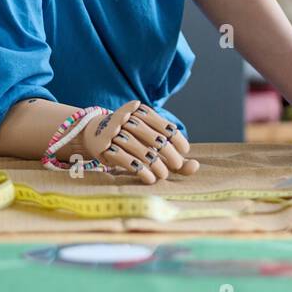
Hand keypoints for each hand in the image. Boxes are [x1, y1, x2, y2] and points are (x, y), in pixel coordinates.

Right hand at [77, 101, 198, 183]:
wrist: (96, 134)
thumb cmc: (132, 140)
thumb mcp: (152, 142)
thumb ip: (174, 153)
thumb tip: (196, 166)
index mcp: (142, 112)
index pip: (165, 126)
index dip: (178, 139)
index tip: (184, 151)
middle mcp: (128, 119)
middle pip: (155, 139)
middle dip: (169, 154)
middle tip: (176, 165)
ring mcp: (115, 133)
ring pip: (141, 150)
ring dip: (156, 165)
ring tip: (163, 175)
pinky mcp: (105, 147)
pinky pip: (125, 159)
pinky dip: (140, 170)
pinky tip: (150, 179)